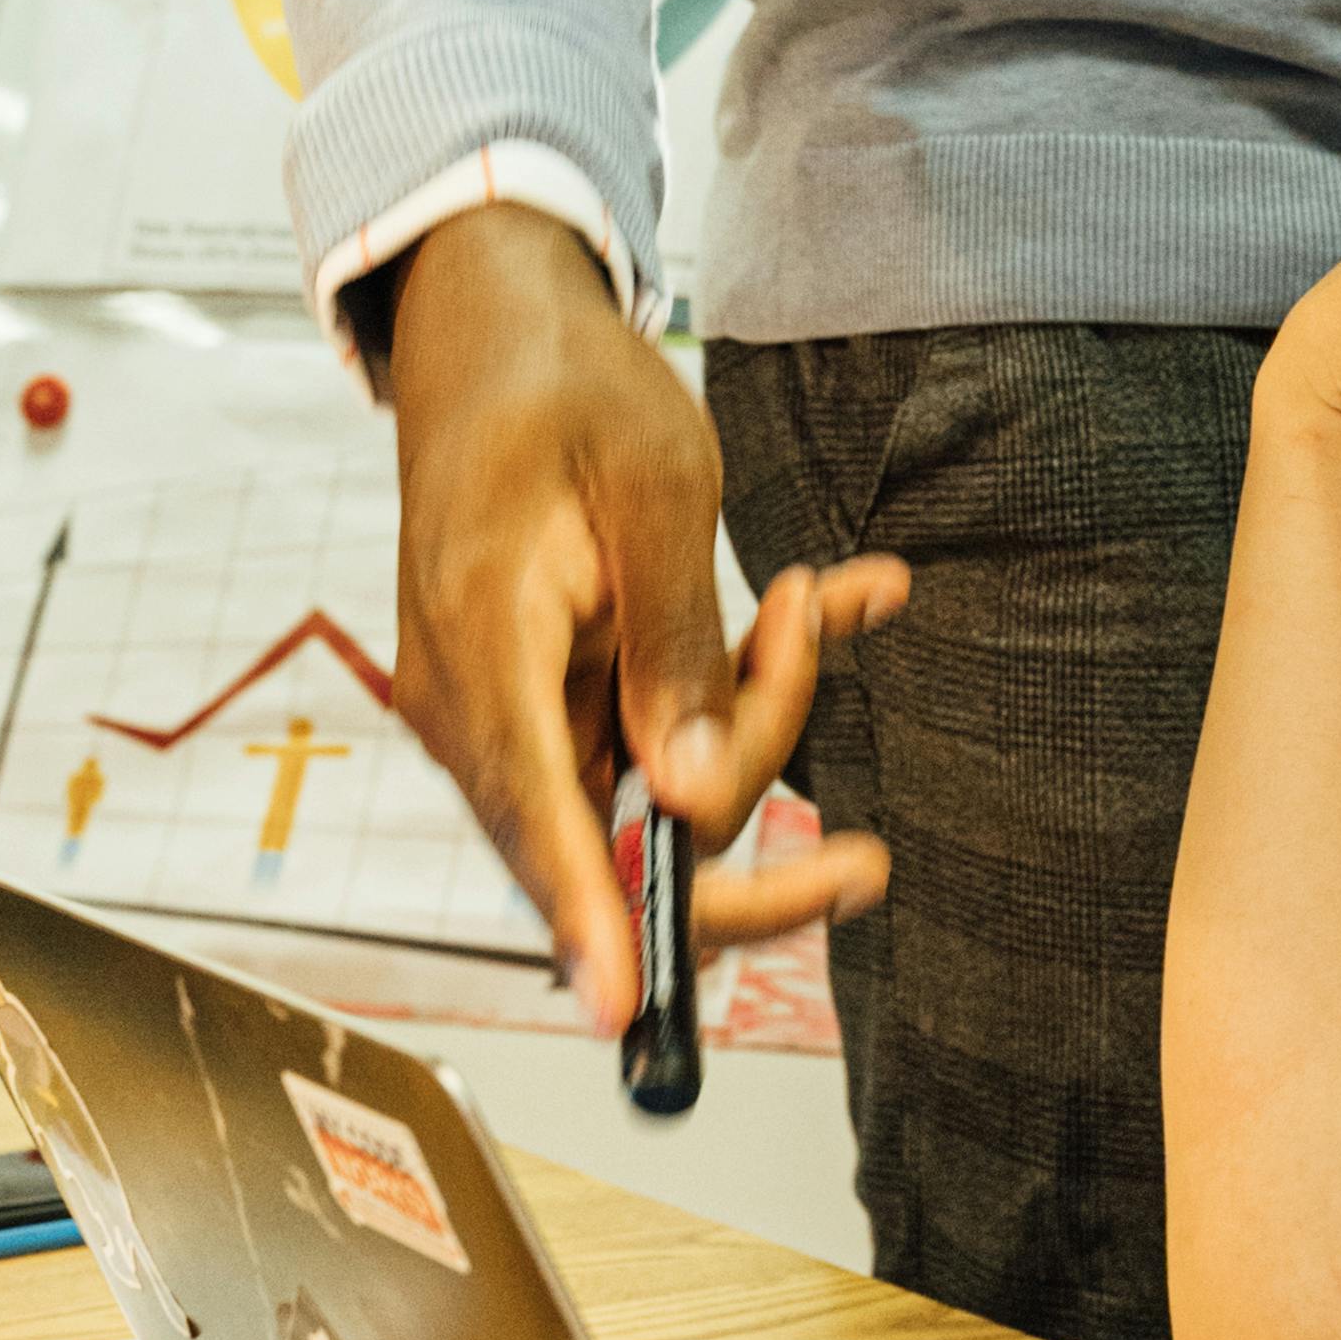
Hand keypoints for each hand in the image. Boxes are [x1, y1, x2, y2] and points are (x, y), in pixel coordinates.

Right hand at [384, 201, 899, 1028]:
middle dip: (753, 787)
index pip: (541, 819)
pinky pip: (667, 731)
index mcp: (486, 652)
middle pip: (624, 834)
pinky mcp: (564, 701)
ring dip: (761, 707)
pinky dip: (755, 678)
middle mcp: (488, 711)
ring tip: (815, 592)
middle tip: (844, 762)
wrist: (493, 329)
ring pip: (666, 788)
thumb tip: (697, 803)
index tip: (635, 1009)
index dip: (595, 919)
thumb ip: (675, 645)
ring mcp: (522, 714)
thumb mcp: (650, 486)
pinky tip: (854, 598)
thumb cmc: (562, 388)